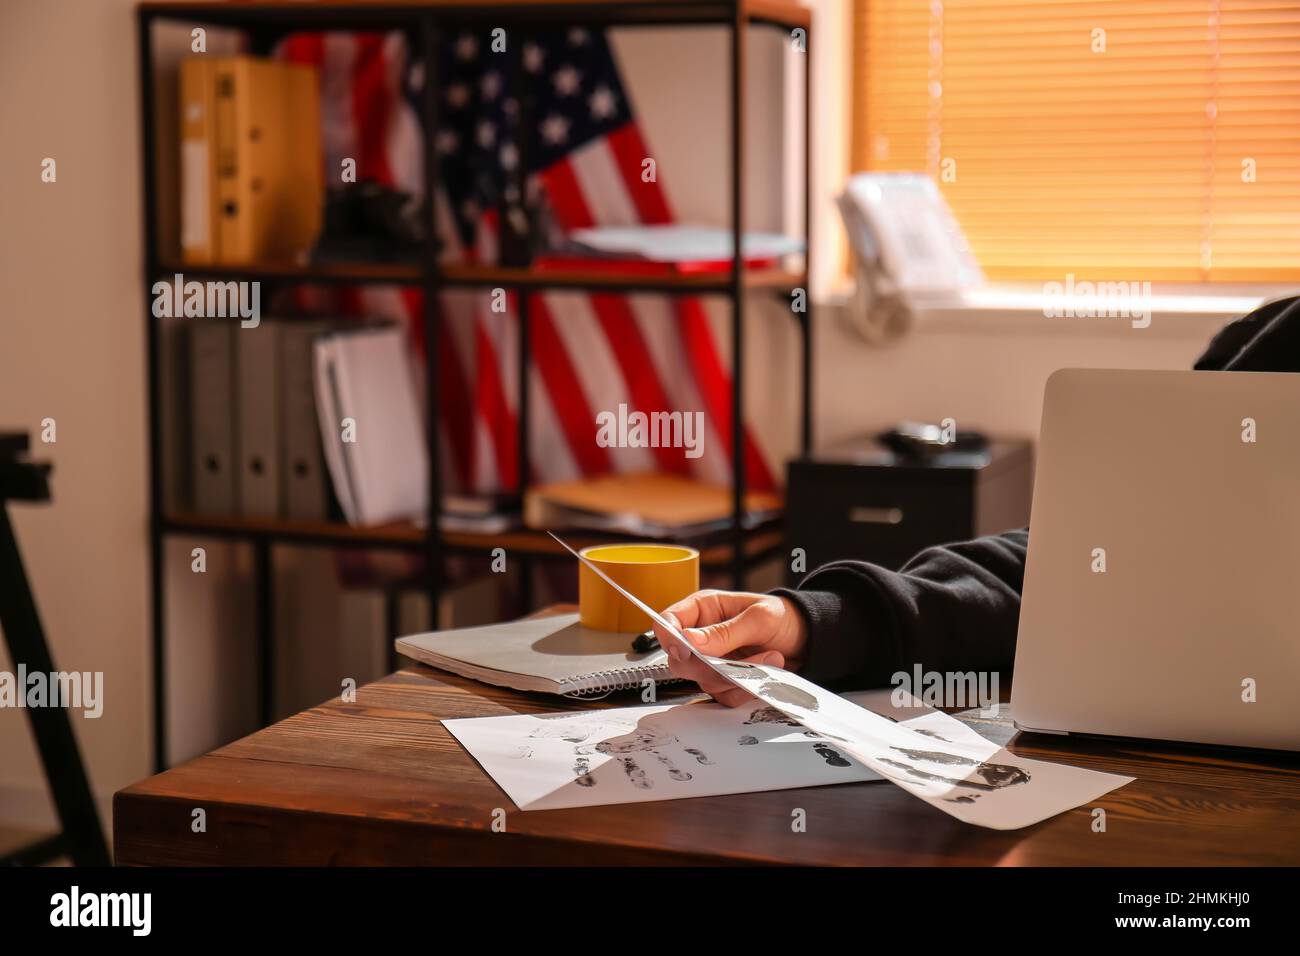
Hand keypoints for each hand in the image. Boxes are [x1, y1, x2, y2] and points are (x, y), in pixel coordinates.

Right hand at [653, 590, 807, 706]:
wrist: (807, 639)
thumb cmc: (783, 616)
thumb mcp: (758, 617)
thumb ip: (725, 631)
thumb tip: (690, 640)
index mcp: (703, 610)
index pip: (668, 623)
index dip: (669, 638)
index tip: (685, 651)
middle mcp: (702, 636)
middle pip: (680, 660)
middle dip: (710, 665)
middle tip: (738, 661)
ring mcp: (713, 661)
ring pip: (704, 680)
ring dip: (737, 676)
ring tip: (770, 658)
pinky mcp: (726, 681)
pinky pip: (724, 695)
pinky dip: (745, 689)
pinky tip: (765, 672)